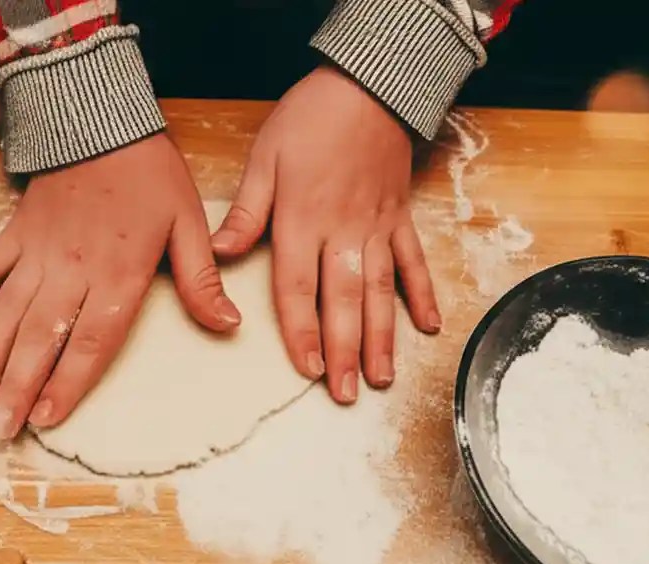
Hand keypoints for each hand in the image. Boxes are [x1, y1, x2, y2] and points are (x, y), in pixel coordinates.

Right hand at [0, 134, 240, 438]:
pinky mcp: (15, 233)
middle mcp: (72, 270)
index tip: (48, 419)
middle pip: (41, 339)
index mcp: (118, 273)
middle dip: (19, 389)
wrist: (99, 114)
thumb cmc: (148, 170)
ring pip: (6, 315)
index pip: (91, 339)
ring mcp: (37, 252)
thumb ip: (201, 279)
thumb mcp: (187, 221)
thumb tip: (228, 326)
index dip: (69, 382)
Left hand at [211, 65, 440, 403]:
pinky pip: (415, 261)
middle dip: (344, 351)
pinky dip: (423, 294)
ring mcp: (377, 226)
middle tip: (345, 394)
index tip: (306, 368)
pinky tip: (428, 328)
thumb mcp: (264, 158)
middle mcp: (344, 231)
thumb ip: (246, 212)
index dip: (302, 331)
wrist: (370, 83)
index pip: (298, 287)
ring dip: (382, 337)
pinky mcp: (401, 216)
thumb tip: (221, 254)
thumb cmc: (310, 118)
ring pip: (381, 291)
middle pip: (343, 300)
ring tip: (382, 378)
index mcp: (303, 220)